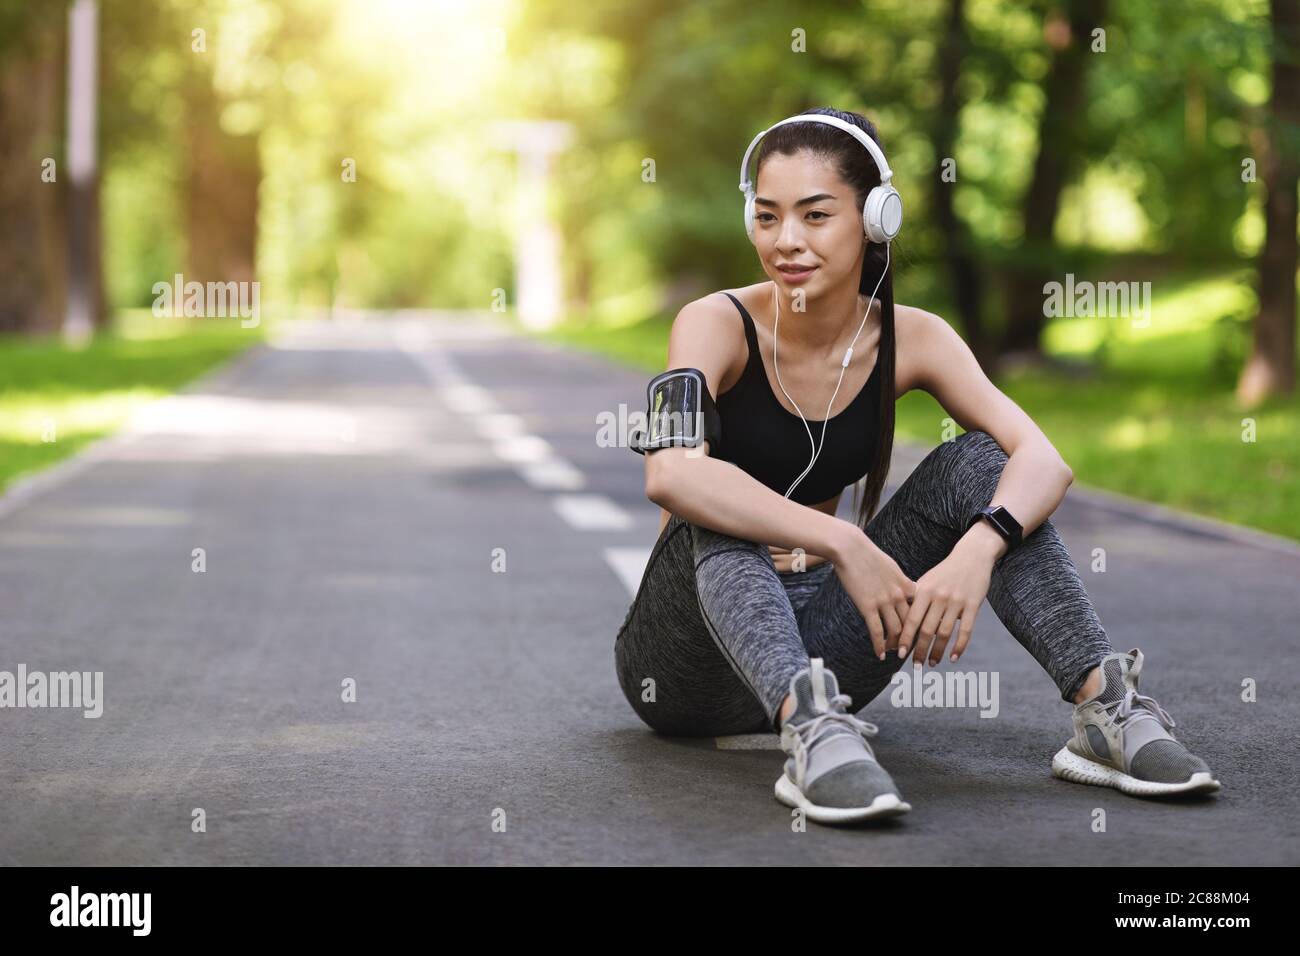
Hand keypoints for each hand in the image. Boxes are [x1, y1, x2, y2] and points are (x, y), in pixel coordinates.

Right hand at [831, 529, 915, 660]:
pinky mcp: (867, 606)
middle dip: (910, 640)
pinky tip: (880, 655)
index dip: (923, 626)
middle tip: (909, 650)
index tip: (923, 636)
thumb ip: (901, 582)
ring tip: (893, 652)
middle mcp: (898, 595)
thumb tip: (907, 590)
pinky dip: (879, 646)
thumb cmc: (869, 555)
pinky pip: (876, 631)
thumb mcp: (892, 567)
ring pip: (895, 631)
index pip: (921, 612)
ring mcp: (884, 602)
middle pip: (910, 624)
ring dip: (895, 645)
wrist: (851, 548)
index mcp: (906, 585)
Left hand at [895, 538, 992, 665]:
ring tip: (932, 663)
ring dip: (938, 652)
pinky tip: (953, 658)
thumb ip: (915, 600)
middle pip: (927, 630)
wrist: (972, 555)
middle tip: (915, 665)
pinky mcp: (974, 604)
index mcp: (924, 590)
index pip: (912, 619)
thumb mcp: (926, 581)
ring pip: (945, 633)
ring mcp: (957, 601)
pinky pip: (966, 630)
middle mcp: (939, 596)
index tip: (899, 654)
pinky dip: (959, 646)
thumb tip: (900, 624)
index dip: (905, 638)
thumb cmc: (945, 572)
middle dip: (920, 650)